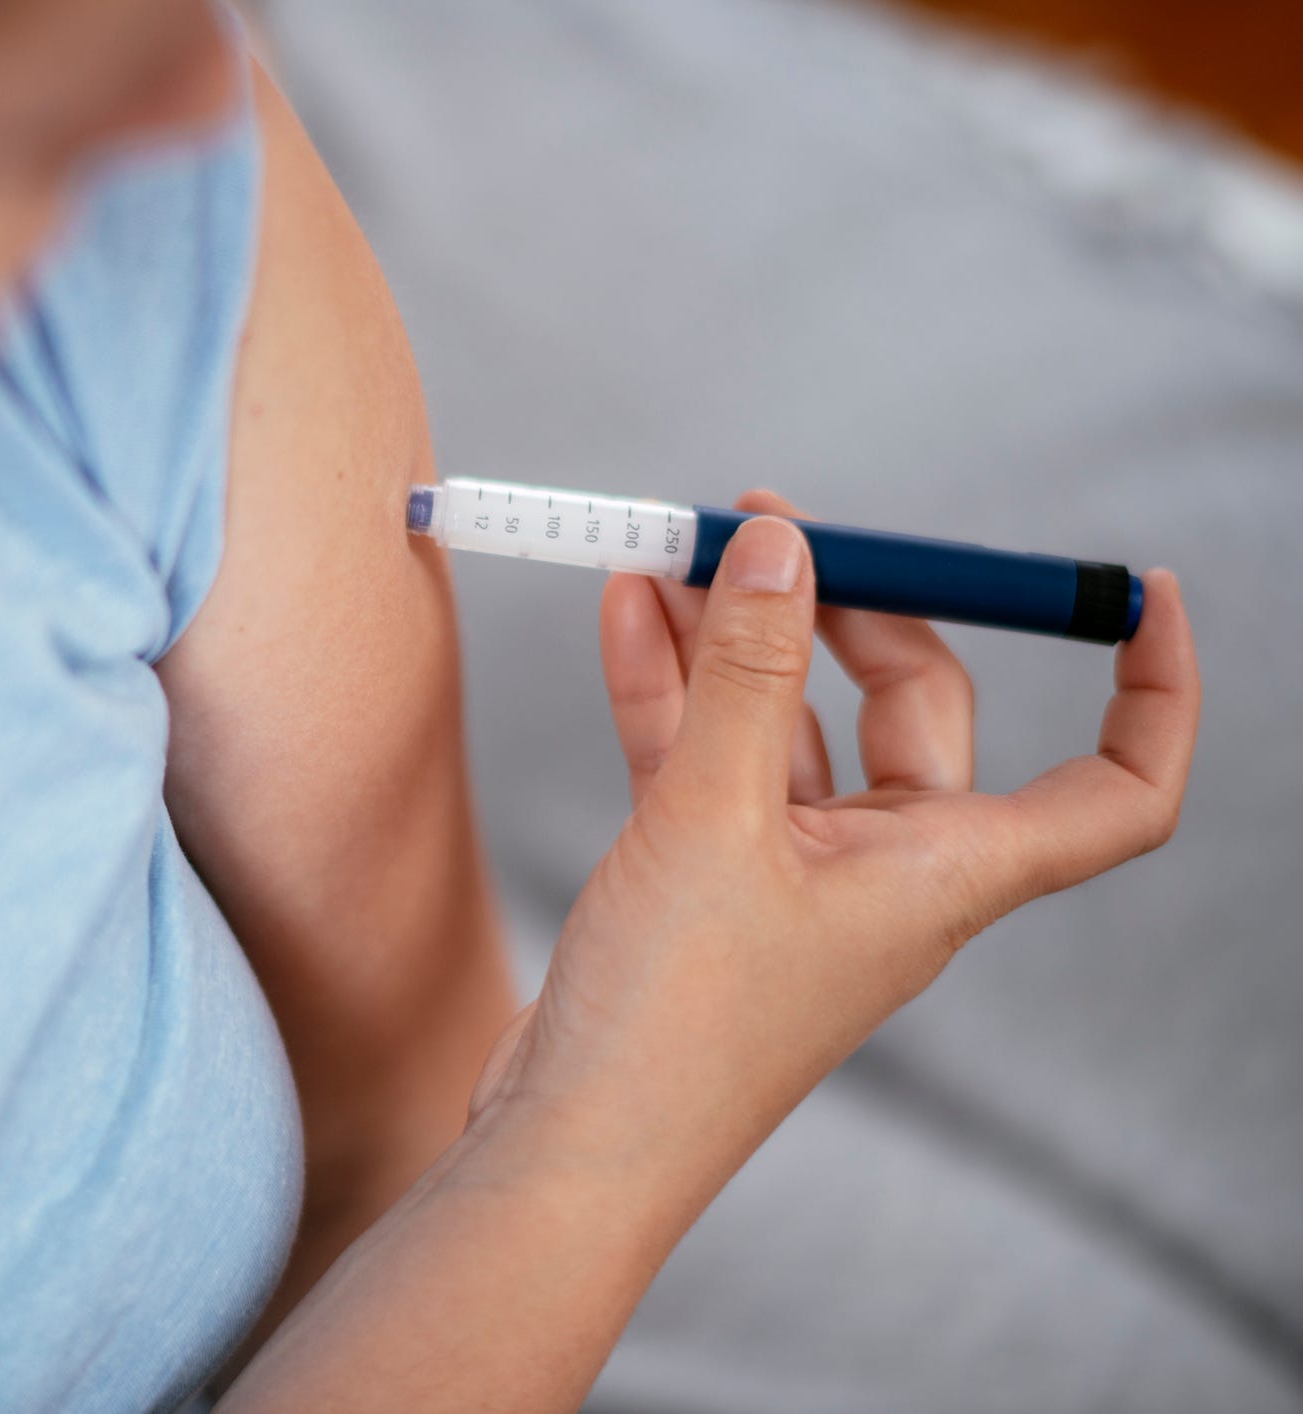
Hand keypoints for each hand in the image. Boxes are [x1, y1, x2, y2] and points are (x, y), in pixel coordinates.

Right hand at [472, 490, 1199, 1172]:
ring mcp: (792, 877)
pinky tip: (632, 615)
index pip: (1114, 787)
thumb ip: (750, 676)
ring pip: (792, 725)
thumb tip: (784, 547)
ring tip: (674, 548)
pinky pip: (708, 759)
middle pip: (915, 709)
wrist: (567, 1146)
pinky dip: (674, 688)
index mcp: (946, 875)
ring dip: (735, 639)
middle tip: (768, 526)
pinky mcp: (706, 881)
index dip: (1152, 692)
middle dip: (848, 610)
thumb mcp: (713, 821)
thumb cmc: (674, 1026)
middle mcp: (887, 873)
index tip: (1136, 591)